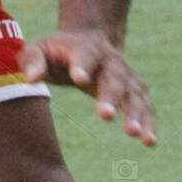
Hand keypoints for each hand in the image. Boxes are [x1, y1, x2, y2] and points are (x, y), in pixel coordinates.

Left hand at [19, 29, 155, 145]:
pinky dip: (149, 122)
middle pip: (114, 77)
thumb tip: (32, 80)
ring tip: (135, 134)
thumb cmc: (54, 51)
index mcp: (85, 47)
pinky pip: (145, 105)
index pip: (86, 55)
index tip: (80, 79)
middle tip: (106, 116)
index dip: (83, 65)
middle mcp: (111, 60)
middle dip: (111, 96)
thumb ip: (32, 61)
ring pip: (134, 93)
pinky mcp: (134, 90)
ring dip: (136, 113)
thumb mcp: (36, 50)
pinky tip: (149, 142)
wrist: (86, 40)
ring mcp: (126, 75)